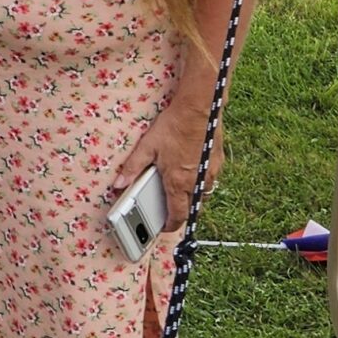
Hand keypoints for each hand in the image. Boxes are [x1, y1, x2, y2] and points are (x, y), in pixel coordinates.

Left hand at [112, 103, 222, 231]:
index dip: (170, 225)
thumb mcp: (146, 146)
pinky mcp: (217, 162)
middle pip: (191, 207)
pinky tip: (191, 169)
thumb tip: (119, 184)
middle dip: (181, 211)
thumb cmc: (173, 126)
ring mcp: (210, 173)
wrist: (198, 109)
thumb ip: (132, 168)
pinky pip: (209, 180)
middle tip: (169, 208)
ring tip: (179, 187)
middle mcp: (197, 181)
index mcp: (178, 182)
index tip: (164, 228)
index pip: (177, 215)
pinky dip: (201, 181)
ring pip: (202, 194)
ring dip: (191, 195)